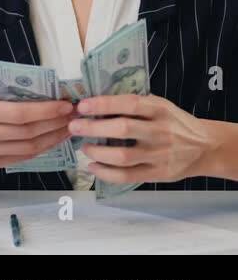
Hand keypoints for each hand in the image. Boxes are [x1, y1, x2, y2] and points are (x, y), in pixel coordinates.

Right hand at [0, 82, 73, 169]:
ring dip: (53, 138)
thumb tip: (54, 92)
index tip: (66, 105)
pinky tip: (54, 137)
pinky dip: (42, 148)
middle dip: (55, 124)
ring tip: (68, 126)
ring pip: (29, 149)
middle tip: (74, 115)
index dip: (47, 111)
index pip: (20, 114)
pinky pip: (23, 157)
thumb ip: (17, 90)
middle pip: (27, 133)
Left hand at [68, 93, 211, 183]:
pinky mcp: (157, 174)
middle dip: (94, 128)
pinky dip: (106, 173)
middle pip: (122, 129)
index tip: (83, 106)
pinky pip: (127, 176)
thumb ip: (137, 105)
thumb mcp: (162, 105)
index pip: (129, 104)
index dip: (104, 104)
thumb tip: (98, 103)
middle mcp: (160, 131)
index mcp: (160, 109)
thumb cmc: (176, 122)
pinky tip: (93, 166)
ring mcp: (159, 155)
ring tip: (84, 147)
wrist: (205, 147)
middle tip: (75, 126)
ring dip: (97, 152)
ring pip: (122, 156)